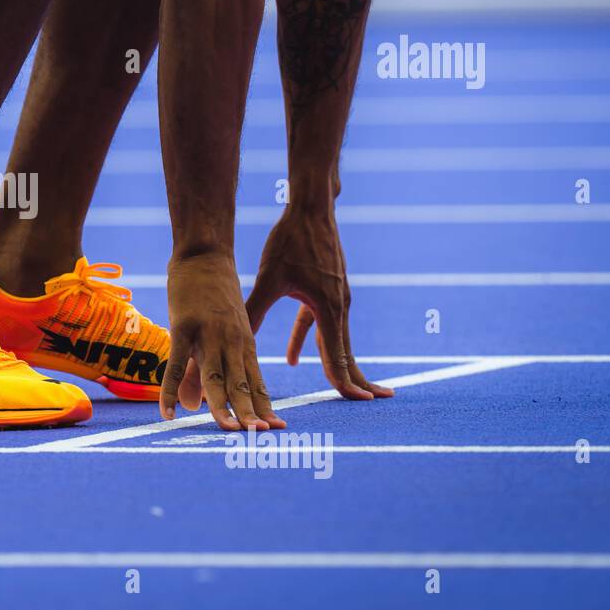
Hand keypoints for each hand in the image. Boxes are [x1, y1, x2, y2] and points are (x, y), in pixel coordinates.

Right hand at [161, 251, 284, 429]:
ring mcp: (209, 335)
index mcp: (244, 342)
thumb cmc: (210, 289)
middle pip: (242, 385)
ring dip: (223, 407)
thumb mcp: (216, 328)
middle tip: (260, 436)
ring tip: (229, 431)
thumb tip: (193, 406)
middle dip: (251, 413)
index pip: (256, 382)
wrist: (204, 251)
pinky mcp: (184, 328)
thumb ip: (205, 369)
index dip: (265, 407)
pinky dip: (172, 390)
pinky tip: (169, 413)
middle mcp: (232, 342)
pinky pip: (178, 365)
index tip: (277, 429)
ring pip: (217, 378)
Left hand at [244, 209, 393, 399]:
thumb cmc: (290, 241)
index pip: (337, 355)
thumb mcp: (269, 279)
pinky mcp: (330, 289)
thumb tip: (237, 340)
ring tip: (343, 389)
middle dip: (356, 378)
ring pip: (335, 339)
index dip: (344, 380)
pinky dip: (309, 340)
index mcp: (328, 308)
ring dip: (334, 363)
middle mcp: (339, 306)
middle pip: (346, 352)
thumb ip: (255, 311)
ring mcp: (338, 297)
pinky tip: (294, 356)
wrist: (311, 208)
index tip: (359, 402)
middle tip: (371, 401)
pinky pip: (321, 323)